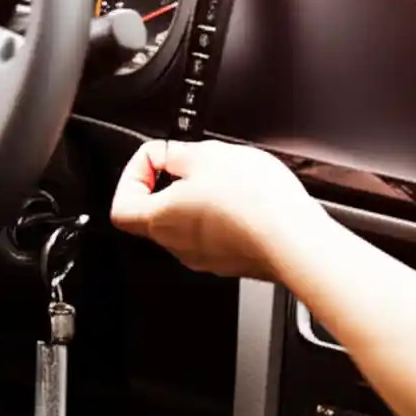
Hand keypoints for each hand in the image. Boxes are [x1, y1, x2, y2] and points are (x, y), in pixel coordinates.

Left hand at [110, 139, 325, 279]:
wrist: (295, 239)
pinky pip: (217, 236)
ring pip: (188, 224)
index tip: (156, 160)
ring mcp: (205, 258)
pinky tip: (247, 201)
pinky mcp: (231, 262)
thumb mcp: (207, 154)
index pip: (120, 205)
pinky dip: (225, 217)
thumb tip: (167, 156)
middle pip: (155, 213)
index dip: (133, 176)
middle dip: (171, 184)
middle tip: (195, 165)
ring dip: (200, 200)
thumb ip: (176, 153)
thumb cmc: (254, 202)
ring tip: (227, 181)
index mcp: (159, 219)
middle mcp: (176, 245)